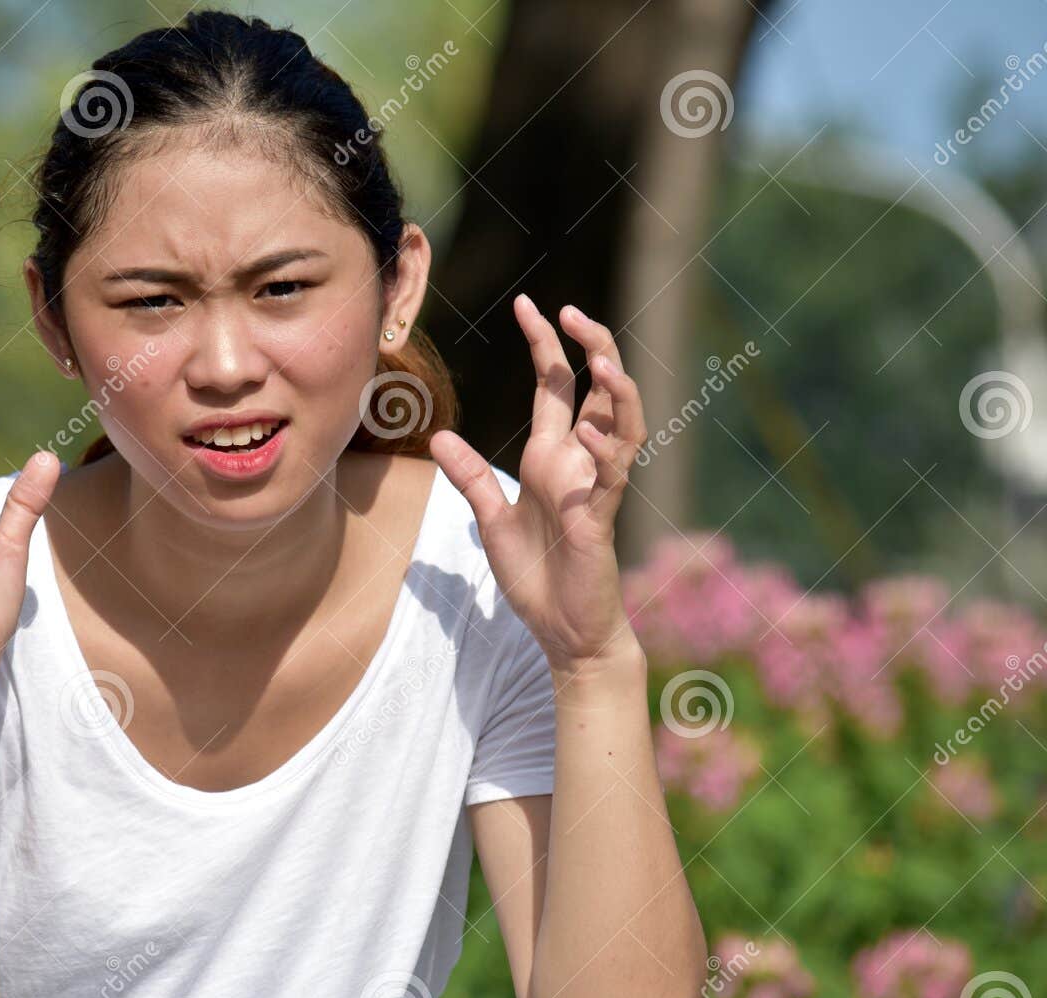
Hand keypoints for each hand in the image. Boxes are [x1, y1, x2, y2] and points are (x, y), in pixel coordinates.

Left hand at [429, 295, 646, 675]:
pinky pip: (612, 476)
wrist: (564, 629)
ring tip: (598, 358)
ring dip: (615, 390)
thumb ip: (470, 477)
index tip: (529, 304)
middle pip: (599, 390)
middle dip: (591, 347)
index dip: (545, 345)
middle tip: (570, 311)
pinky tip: (591, 429)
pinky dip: (606, 450)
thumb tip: (438, 438)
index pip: (555, 387)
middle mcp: (579, 462)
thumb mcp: (489, 520)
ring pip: (622, 423)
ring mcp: (595, 486)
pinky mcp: (601, 518)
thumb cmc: (536, 577)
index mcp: (551, 456)